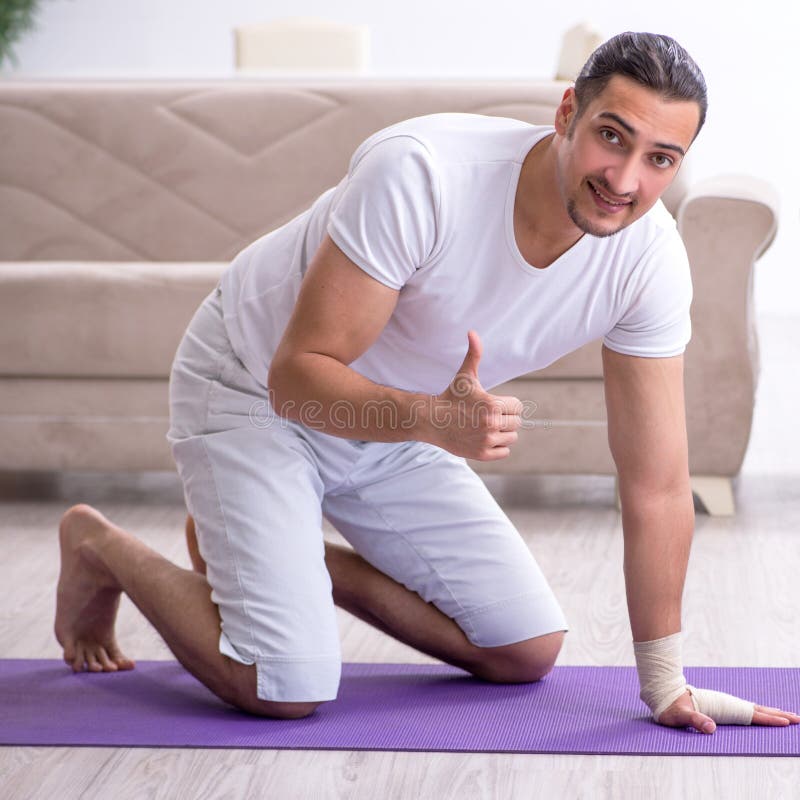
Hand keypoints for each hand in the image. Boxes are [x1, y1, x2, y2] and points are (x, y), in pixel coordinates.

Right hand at [428, 330, 522, 460]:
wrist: (432, 420)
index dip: (506, 404)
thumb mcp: (465, 376)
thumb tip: (472, 331)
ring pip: (511, 438)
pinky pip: (504, 452)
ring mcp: (486, 440)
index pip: (518, 407)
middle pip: (516, 423)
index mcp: (492, 404)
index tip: (492, 404)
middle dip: (505, 418)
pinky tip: (482, 438)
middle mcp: (491, 423)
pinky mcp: (482, 454)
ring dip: (502, 433)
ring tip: (484, 426)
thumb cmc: (452, 396)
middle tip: (487, 416)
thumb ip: (474, 353)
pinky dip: (497, 447)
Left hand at [658, 689, 799, 733]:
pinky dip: (756, 712)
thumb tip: (711, 729)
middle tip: (797, 718)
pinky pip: (742, 710)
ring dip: (769, 712)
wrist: (662, 693)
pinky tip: (760, 714)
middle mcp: (725, 705)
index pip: (750, 715)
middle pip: (756, 710)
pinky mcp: (718, 707)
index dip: (768, 719)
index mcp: (721, 709)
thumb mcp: (681, 715)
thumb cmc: (671, 706)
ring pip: (751, 709)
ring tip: (785, 716)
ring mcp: (723, 705)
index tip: (785, 722)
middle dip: (777, 714)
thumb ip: (695, 721)